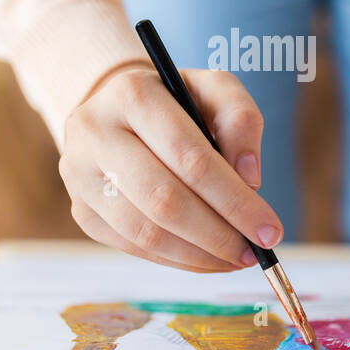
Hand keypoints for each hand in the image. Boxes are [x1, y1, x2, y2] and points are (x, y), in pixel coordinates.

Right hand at [59, 63, 281, 272]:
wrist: (117, 109)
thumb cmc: (177, 101)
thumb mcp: (215, 90)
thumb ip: (241, 121)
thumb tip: (249, 180)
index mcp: (131, 93)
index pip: (189, 157)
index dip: (234, 200)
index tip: (270, 230)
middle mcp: (94, 133)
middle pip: (164, 199)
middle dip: (218, 234)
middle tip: (254, 252)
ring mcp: (80, 176)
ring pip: (145, 232)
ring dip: (198, 254)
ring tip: (236, 258)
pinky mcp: (82, 211)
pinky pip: (133, 246)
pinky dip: (176, 259)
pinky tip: (207, 257)